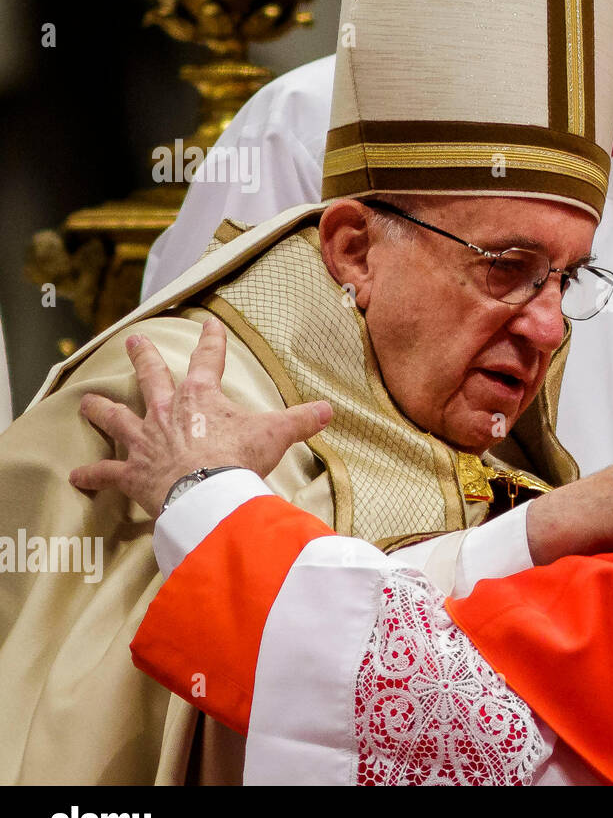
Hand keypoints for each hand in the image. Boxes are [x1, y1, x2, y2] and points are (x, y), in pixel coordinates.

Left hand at [69, 318, 331, 517]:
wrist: (207, 492)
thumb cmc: (238, 458)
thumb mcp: (277, 434)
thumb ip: (302, 420)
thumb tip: (329, 410)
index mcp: (201, 396)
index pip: (208, 360)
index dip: (211, 341)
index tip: (208, 326)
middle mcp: (167, 411)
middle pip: (151, 378)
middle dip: (143, 358)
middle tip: (133, 342)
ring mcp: (145, 440)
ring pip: (116, 418)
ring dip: (102, 410)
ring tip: (88, 403)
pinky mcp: (132, 472)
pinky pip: (107, 472)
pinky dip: (92, 474)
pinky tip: (77, 475)